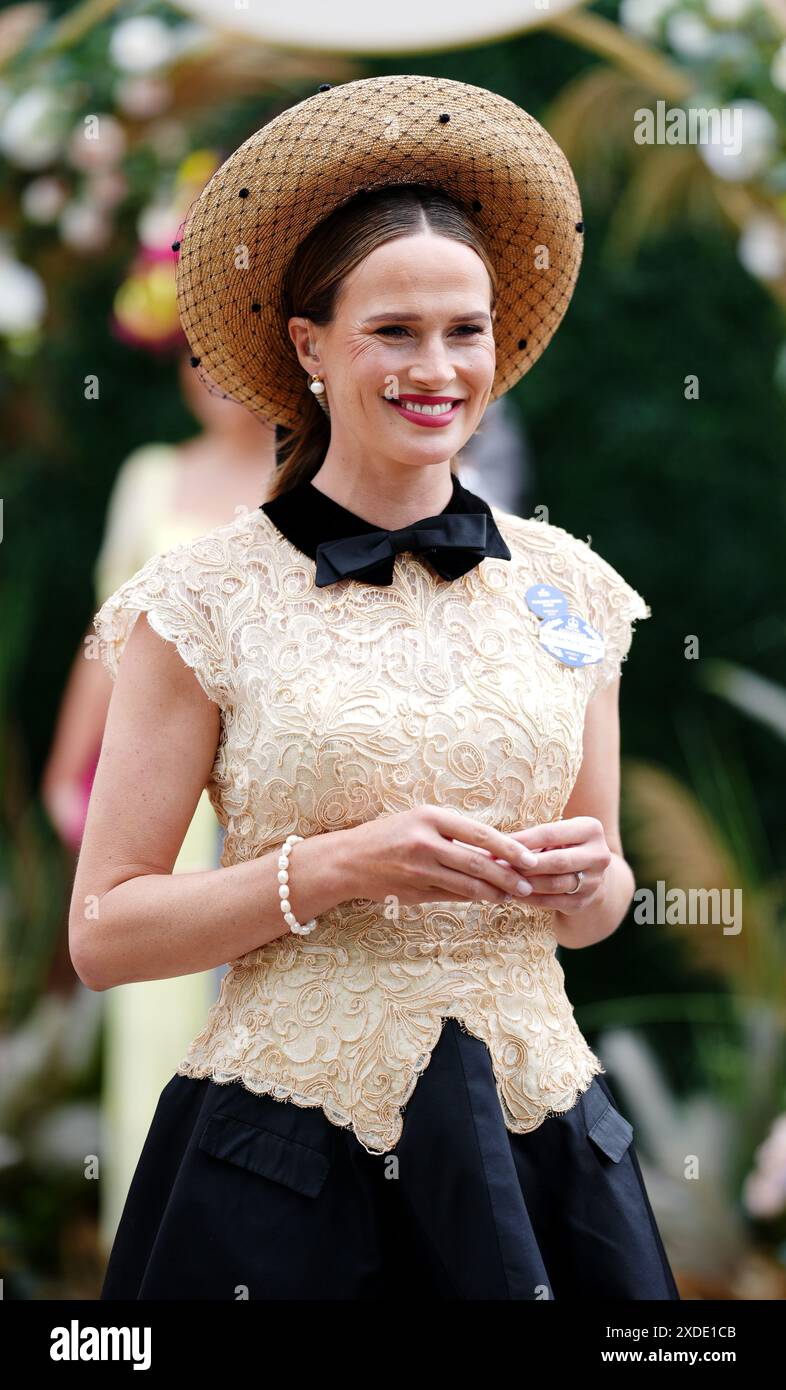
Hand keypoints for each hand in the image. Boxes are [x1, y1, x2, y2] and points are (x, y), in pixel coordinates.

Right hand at [341, 805, 540, 907]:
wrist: (348, 860)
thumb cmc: (389, 835)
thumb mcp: (418, 821)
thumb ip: (452, 833)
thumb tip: (493, 849)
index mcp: (430, 818)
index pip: (480, 834)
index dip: (509, 848)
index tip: (531, 858)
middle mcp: (425, 843)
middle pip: (477, 863)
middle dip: (507, 877)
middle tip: (527, 885)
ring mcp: (419, 871)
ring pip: (466, 885)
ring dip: (493, 893)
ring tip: (511, 895)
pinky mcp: (414, 892)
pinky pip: (451, 897)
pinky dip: (472, 898)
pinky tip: (486, 899)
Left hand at [495, 816, 611, 913]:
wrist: (589, 873)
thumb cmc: (563, 846)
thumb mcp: (558, 834)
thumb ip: (535, 837)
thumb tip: (498, 843)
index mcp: (591, 829)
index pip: (551, 833)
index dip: (523, 840)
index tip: (498, 844)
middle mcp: (598, 855)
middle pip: (557, 861)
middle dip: (525, 865)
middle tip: (500, 866)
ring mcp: (594, 881)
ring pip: (554, 884)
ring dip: (526, 883)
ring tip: (503, 880)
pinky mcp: (584, 901)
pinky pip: (553, 902)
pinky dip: (531, 899)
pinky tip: (513, 894)